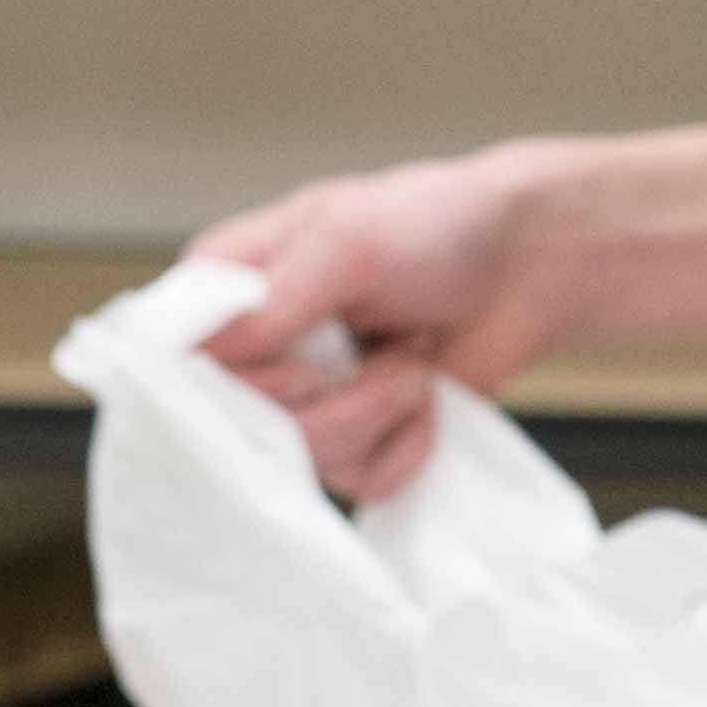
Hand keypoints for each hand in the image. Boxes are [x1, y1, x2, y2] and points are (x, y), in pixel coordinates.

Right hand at [184, 147, 549, 500]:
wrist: (527, 264)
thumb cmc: (435, 225)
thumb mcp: (347, 240)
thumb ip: (275, 299)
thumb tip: (208, 355)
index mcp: (231, 285)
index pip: (179, 361)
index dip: (231, 379)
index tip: (303, 360)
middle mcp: (256, 349)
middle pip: (241, 424)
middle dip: (328, 399)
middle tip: (382, 351)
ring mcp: (305, 401)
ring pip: (302, 459)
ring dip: (376, 416)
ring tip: (415, 368)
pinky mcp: (355, 442)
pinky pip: (359, 481)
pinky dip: (407, 448)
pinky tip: (429, 403)